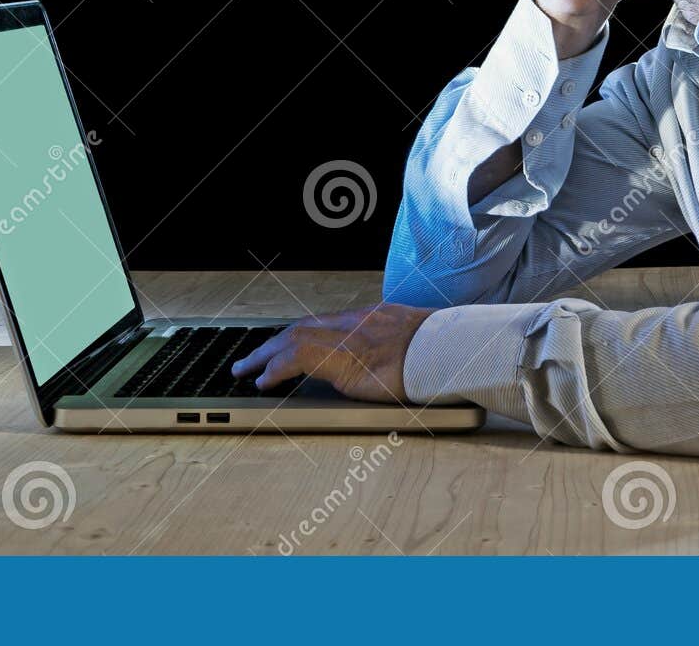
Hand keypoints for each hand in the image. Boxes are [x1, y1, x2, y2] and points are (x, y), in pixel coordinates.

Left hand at [230, 303, 435, 403]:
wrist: (453, 348)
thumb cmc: (443, 351)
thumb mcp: (416, 345)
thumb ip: (395, 349)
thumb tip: (391, 366)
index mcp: (373, 318)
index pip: (324, 323)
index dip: (299, 335)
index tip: (282, 347)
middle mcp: (356, 321)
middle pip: (302, 326)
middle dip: (273, 343)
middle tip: (250, 359)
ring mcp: (349, 335)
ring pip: (293, 337)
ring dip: (265, 355)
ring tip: (245, 370)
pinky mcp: (344, 356)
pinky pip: (297, 357)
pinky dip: (276, 368)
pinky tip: (264, 380)